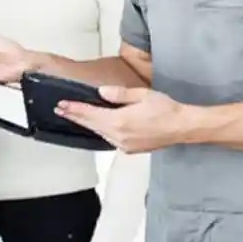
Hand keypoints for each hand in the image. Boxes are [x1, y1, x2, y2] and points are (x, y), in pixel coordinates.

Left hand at [56, 85, 192, 152]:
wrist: (183, 127)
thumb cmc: (165, 108)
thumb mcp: (142, 94)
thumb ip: (119, 94)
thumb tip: (100, 92)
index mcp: (119, 121)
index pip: (90, 114)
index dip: (74, 109)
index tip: (61, 104)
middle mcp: (118, 135)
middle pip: (91, 125)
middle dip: (75, 117)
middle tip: (60, 109)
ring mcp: (123, 145)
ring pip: (99, 133)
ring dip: (87, 124)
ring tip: (74, 116)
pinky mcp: (129, 149)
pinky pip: (109, 139)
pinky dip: (100, 131)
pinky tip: (97, 126)